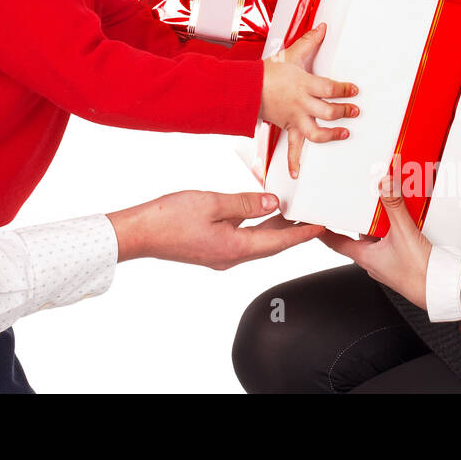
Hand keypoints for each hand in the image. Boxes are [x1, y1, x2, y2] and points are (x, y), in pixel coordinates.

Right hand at [107, 190, 323, 269]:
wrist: (139, 233)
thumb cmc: (170, 218)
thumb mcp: (212, 202)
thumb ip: (245, 203)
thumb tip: (272, 203)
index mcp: (235, 248)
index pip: (279, 241)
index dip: (302, 233)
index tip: (321, 226)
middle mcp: (231, 257)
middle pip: (271, 244)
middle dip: (292, 231)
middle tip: (310, 217)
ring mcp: (219, 255)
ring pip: (256, 241)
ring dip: (273, 227)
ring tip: (289, 212)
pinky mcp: (209, 249)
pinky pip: (240, 238)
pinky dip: (254, 226)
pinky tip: (254, 213)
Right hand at [260, 22, 359, 178]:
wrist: (246, 88)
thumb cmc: (268, 73)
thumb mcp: (290, 54)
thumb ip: (309, 42)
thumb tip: (322, 28)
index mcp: (304, 85)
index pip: (329, 88)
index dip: (344, 90)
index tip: (354, 90)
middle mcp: (301, 103)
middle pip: (327, 111)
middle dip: (344, 112)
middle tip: (355, 111)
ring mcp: (294, 118)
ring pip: (316, 132)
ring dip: (332, 135)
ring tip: (345, 134)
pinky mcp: (287, 127)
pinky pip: (292, 147)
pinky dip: (294, 161)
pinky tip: (297, 172)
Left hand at [319, 163, 431, 309]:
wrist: (444, 290)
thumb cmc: (420, 274)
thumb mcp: (403, 234)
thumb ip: (393, 207)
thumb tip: (383, 184)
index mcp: (365, 257)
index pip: (336, 242)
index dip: (324, 231)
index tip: (313, 220)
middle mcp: (374, 261)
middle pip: (359, 234)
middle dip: (358, 217)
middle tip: (354, 200)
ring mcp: (388, 262)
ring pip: (377, 237)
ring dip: (379, 222)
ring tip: (382, 203)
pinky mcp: (402, 261)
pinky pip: (392, 241)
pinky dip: (394, 228)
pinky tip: (403, 218)